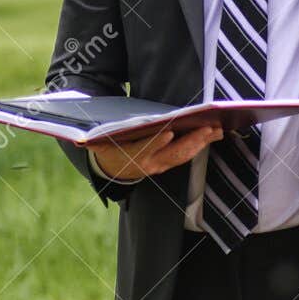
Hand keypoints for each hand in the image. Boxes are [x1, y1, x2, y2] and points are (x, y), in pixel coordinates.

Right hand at [89, 123, 223, 180]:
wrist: (110, 171)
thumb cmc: (105, 149)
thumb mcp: (97, 144)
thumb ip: (93, 140)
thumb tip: (82, 137)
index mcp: (131, 156)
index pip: (145, 148)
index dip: (157, 142)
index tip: (170, 132)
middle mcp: (148, 163)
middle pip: (173, 154)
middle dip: (192, 141)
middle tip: (208, 128)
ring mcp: (159, 165)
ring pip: (183, 156)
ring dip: (201, 143)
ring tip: (217, 130)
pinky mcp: (166, 164)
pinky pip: (185, 156)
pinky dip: (198, 146)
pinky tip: (210, 135)